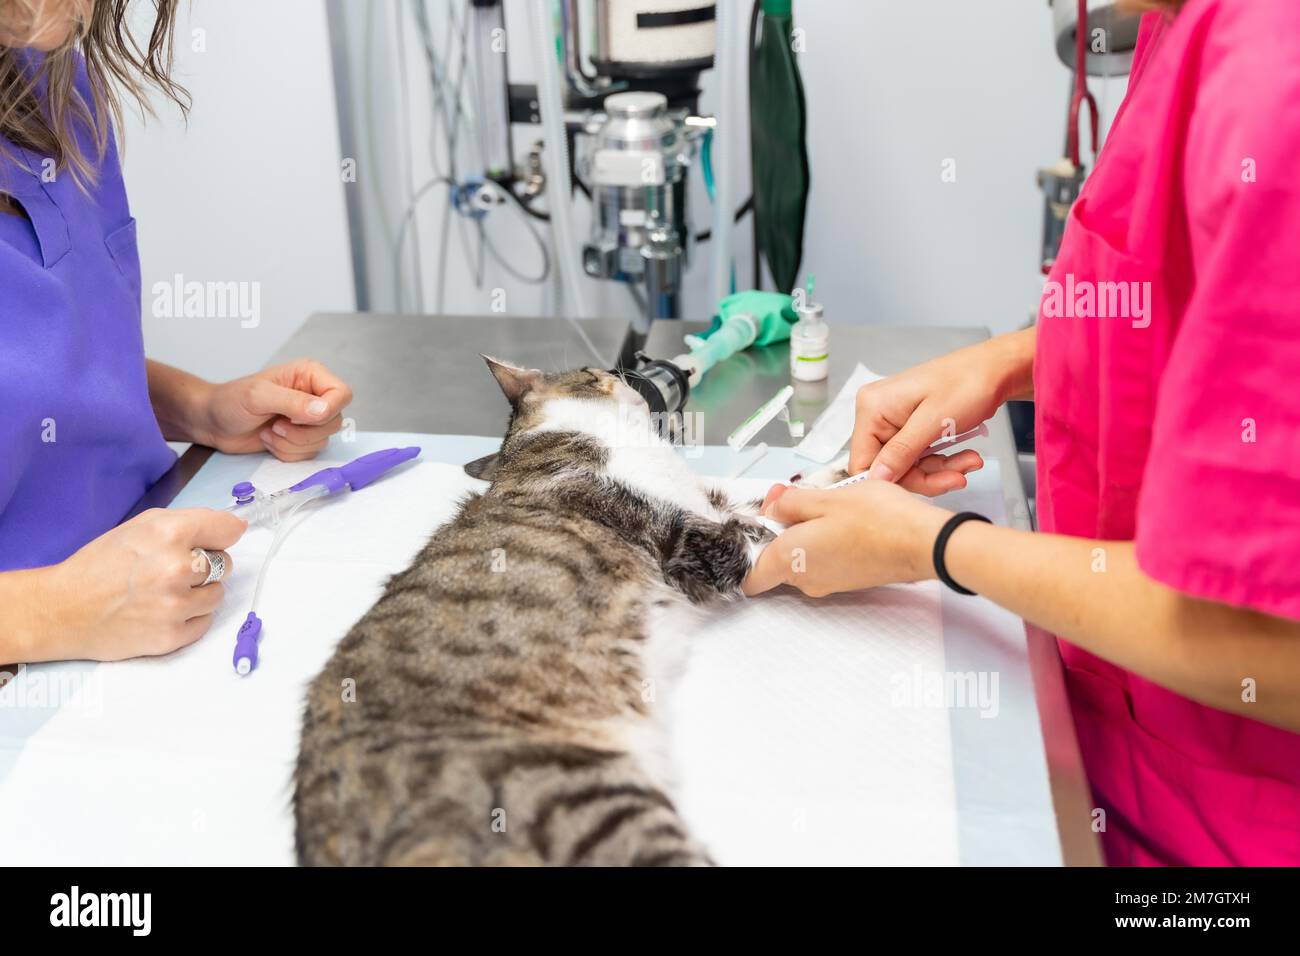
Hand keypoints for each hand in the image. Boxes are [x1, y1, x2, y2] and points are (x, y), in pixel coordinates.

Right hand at [37, 508, 247, 661]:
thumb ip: (188, 524)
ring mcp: (175, 605)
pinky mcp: (172, 635)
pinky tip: (161, 612)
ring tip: (164, 592)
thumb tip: (234, 528)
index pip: (228, 530)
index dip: (222, 535)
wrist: (61, 610)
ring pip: (218, 595)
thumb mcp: (140, 527)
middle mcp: (176, 568)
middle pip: (225, 563)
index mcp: (169, 533)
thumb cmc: (100, 565)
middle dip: (205, 566)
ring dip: (198, 593)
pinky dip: (189, 617)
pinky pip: (205, 621)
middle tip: (172, 570)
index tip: (215, 540)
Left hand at [196, 359, 352, 460]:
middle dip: (303, 432)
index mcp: (310, 376)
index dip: (328, 410)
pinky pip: (309, 454)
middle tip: (276, 425)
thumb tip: (322, 411)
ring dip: (291, 443)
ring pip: (322, 441)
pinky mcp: (301, 439)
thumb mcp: (259, 396)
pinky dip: (287, 452)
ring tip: (268, 432)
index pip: (342, 394)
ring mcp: (308, 420)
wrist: (213, 423)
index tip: (298, 417)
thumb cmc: (230, 401)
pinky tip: (269, 440)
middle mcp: (314, 396)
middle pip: (335, 422)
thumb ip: (293, 402)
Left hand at [743, 482, 948, 596]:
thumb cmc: (877, 520)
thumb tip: (771, 508)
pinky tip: (846, 520)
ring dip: (808, 532)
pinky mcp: (849, 579)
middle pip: (777, 559)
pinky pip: (826, 560)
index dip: (750, 546)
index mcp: (789, 560)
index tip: (760, 523)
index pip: (750, 575)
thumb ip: (789, 504)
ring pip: (803, 557)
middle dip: (782, 529)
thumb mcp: (824, 498)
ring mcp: (828, 583)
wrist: (923, 543)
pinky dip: (828, 541)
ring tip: (829, 505)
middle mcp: (805, 580)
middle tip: (796, 497)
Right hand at [849, 329, 1034, 487]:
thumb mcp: (933, 421)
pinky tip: (965, 457)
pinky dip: (942, 461)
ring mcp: (894, 420)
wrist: (995, 370)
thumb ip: (901, 452)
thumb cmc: (967, 383)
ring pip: (907, 465)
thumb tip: (876, 478)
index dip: (890, 481)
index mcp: (873, 407)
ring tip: (970, 463)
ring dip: (940, 470)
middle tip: (958, 477)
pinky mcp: (910, 427)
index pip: (863, 461)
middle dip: (925, 475)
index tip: (923, 486)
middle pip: (888, 466)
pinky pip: (918, 456)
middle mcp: (877, 414)